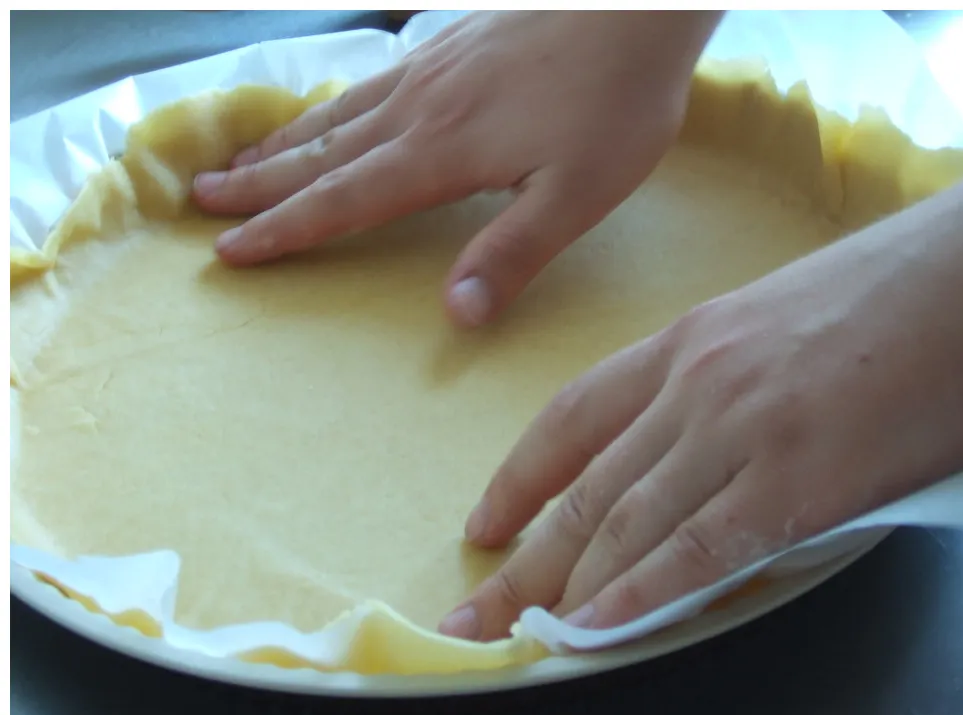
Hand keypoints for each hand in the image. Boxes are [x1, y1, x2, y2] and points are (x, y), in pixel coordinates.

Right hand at [192, 11, 717, 326]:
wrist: (639, 4)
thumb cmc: (617, 102)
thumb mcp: (580, 193)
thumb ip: (514, 251)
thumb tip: (457, 315)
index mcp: (440, 153)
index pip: (344, 200)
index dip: (284, 229)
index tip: (230, 251)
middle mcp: (418, 109)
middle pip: (320, 152)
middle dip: (259, 183)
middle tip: (203, 202)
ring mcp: (429, 70)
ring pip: (336, 112)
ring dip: (283, 142)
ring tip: (238, 161)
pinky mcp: (449, 44)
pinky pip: (367, 83)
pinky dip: (328, 105)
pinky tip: (327, 110)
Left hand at [438, 151, 962, 640]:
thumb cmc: (903, 286)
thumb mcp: (783, 321)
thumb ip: (727, 386)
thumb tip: (699, 453)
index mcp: (691, 340)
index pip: (573, 417)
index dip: (519, 479)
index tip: (484, 525)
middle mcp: (697, 385)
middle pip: (584, 489)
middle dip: (519, 562)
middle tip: (469, 614)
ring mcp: (743, 429)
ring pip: (626, 525)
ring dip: (562, 594)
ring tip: (512, 640)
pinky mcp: (802, 477)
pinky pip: (700, 549)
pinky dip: (641, 597)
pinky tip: (596, 632)